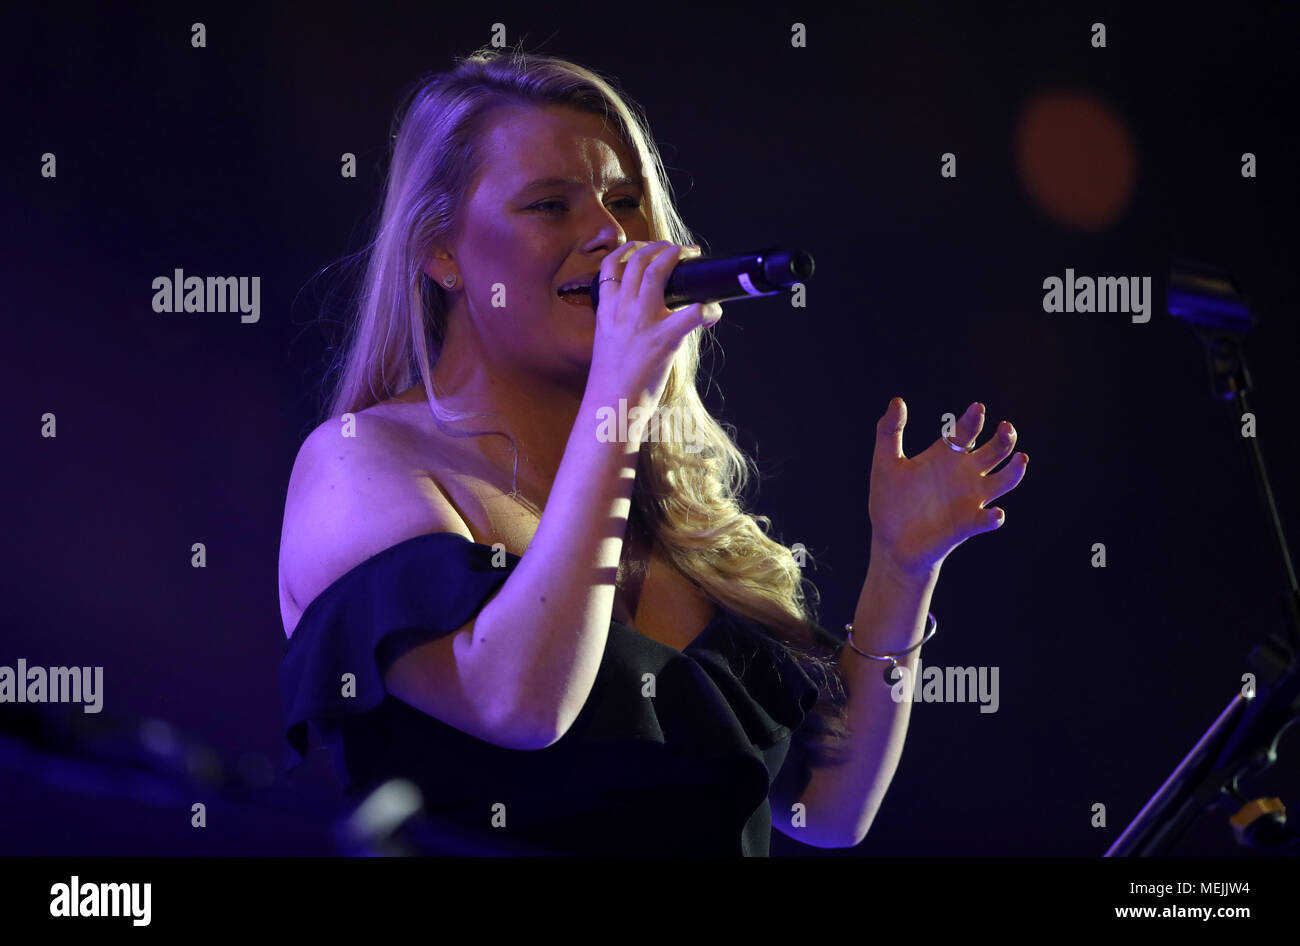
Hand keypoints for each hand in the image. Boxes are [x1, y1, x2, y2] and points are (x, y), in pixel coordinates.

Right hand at [588, 241, 719, 411]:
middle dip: (660, 248)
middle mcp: (622, 310)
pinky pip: (692, 313)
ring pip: (657, 272)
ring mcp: (643, 322)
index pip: (610, 266)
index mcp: (606, 312)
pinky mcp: (664, 339)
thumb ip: (618, 326)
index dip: (630, 250)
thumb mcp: (606, 344)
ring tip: (690, 257)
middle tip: (677, 250)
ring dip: (676, 258)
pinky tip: (713, 309)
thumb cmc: (611, 382)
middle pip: (638, 261)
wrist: (610, 406)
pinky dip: (707, 307)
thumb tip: (637, 322)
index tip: (644, 247)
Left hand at [868, 398, 1027, 576]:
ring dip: (1014, 471)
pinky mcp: (967, 525)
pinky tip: (995, 514)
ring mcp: (970, 500)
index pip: (966, 432)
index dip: (973, 420)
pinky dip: (993, 518)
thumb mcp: (885, 463)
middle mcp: (965, 474)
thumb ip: (889, 432)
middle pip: (995, 451)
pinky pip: (986, 520)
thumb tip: (897, 401)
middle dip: (1004, 438)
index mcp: (946, 455)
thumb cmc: (890, 501)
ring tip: (1020, 458)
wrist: (890, 542)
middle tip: (1006, 428)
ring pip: (1004, 481)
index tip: (977, 409)